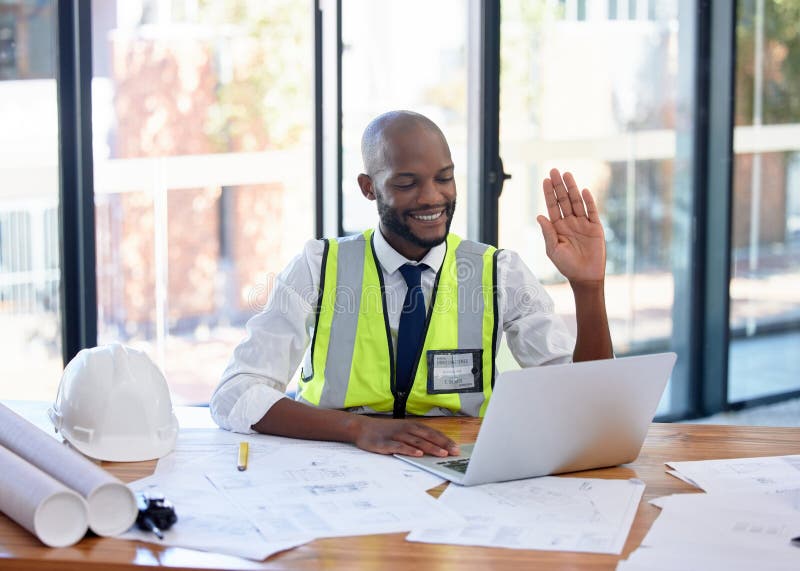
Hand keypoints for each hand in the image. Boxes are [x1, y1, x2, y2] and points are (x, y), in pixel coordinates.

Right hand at [353, 416, 459, 456]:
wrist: (361, 428)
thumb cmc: (384, 431)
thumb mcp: (402, 431)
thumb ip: (416, 437)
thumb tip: (435, 447)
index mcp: (411, 426)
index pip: (432, 433)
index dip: (445, 440)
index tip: (457, 448)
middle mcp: (406, 429)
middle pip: (427, 436)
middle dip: (442, 444)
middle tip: (454, 452)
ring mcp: (396, 436)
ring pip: (416, 442)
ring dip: (430, 447)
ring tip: (442, 454)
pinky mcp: (385, 444)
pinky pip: (399, 447)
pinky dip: (410, 450)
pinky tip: (418, 455)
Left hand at [537, 168, 605, 284]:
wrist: (585, 276)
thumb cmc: (567, 265)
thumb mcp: (553, 249)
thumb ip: (548, 232)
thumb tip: (539, 216)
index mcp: (558, 227)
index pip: (552, 206)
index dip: (549, 193)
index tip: (545, 180)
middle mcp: (570, 222)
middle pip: (563, 200)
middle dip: (559, 186)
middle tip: (554, 171)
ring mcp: (583, 223)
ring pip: (576, 202)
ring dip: (572, 188)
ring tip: (567, 175)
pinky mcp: (595, 227)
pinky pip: (591, 212)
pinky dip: (588, 201)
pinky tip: (583, 191)